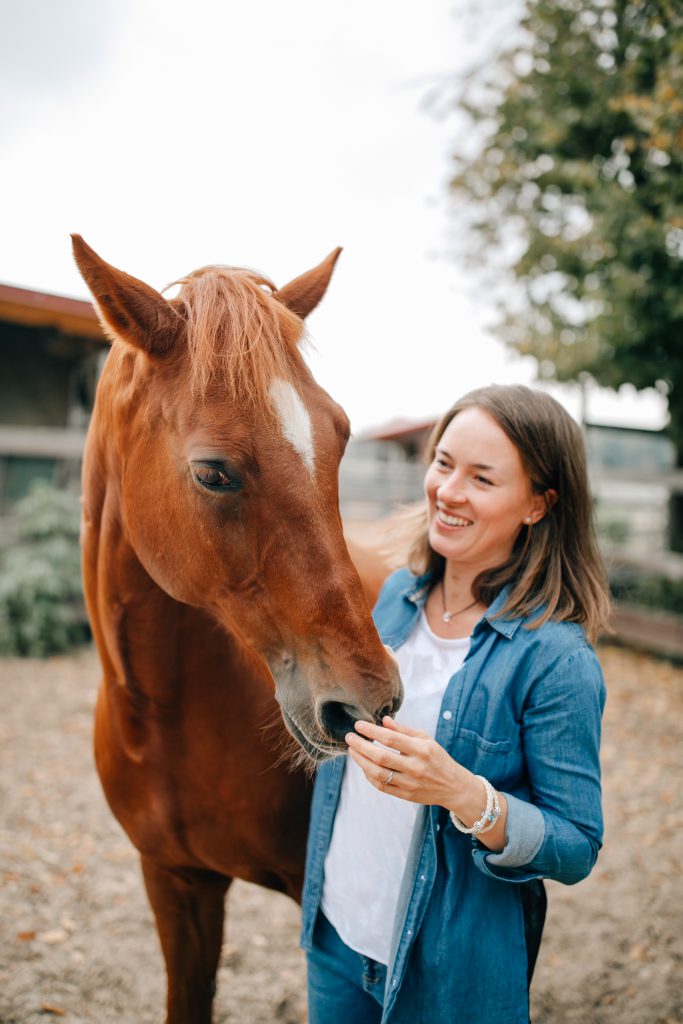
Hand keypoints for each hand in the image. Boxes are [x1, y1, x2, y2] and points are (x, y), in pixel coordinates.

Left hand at [345, 716, 474, 808]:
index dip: (372, 731)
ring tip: (352, 751)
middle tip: (349, 738)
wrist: (453, 786)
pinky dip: (369, 776)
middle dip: (361, 746)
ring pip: (378, 773)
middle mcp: (415, 767)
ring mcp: (409, 783)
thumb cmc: (437, 758)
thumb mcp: (426, 739)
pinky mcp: (406, 795)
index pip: (391, 739)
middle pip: (381, 757)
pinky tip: (364, 766)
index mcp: (421, 750)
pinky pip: (382, 786)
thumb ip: (404, 730)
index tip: (358, 725)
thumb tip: (383, 720)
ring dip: (361, 761)